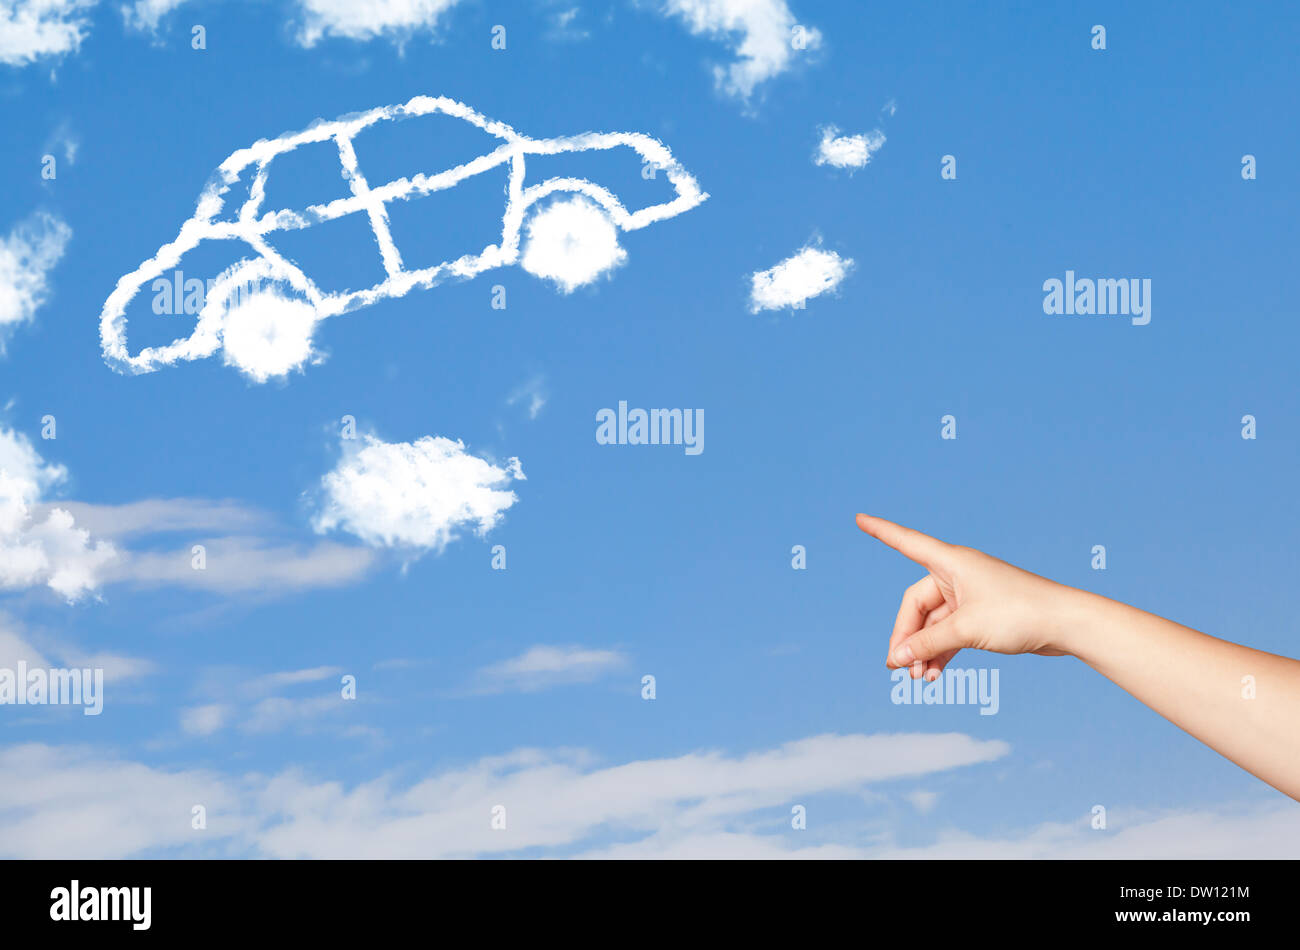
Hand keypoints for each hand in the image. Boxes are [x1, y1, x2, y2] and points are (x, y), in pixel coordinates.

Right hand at [856, 514, 1075, 680]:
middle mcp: (958, 575)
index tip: (858, 518)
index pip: (906, 542)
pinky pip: (950, 632)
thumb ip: (927, 644)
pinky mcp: (982, 615)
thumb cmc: (1019, 614)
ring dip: (924, 649)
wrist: (1066, 624)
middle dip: (906, 636)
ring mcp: (970, 596)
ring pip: (933, 623)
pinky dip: (941, 651)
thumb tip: (897, 658)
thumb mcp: (966, 630)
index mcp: (952, 563)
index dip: (881, 531)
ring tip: (917, 678)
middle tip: (897, 667)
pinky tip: (934, 674)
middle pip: (916, 604)